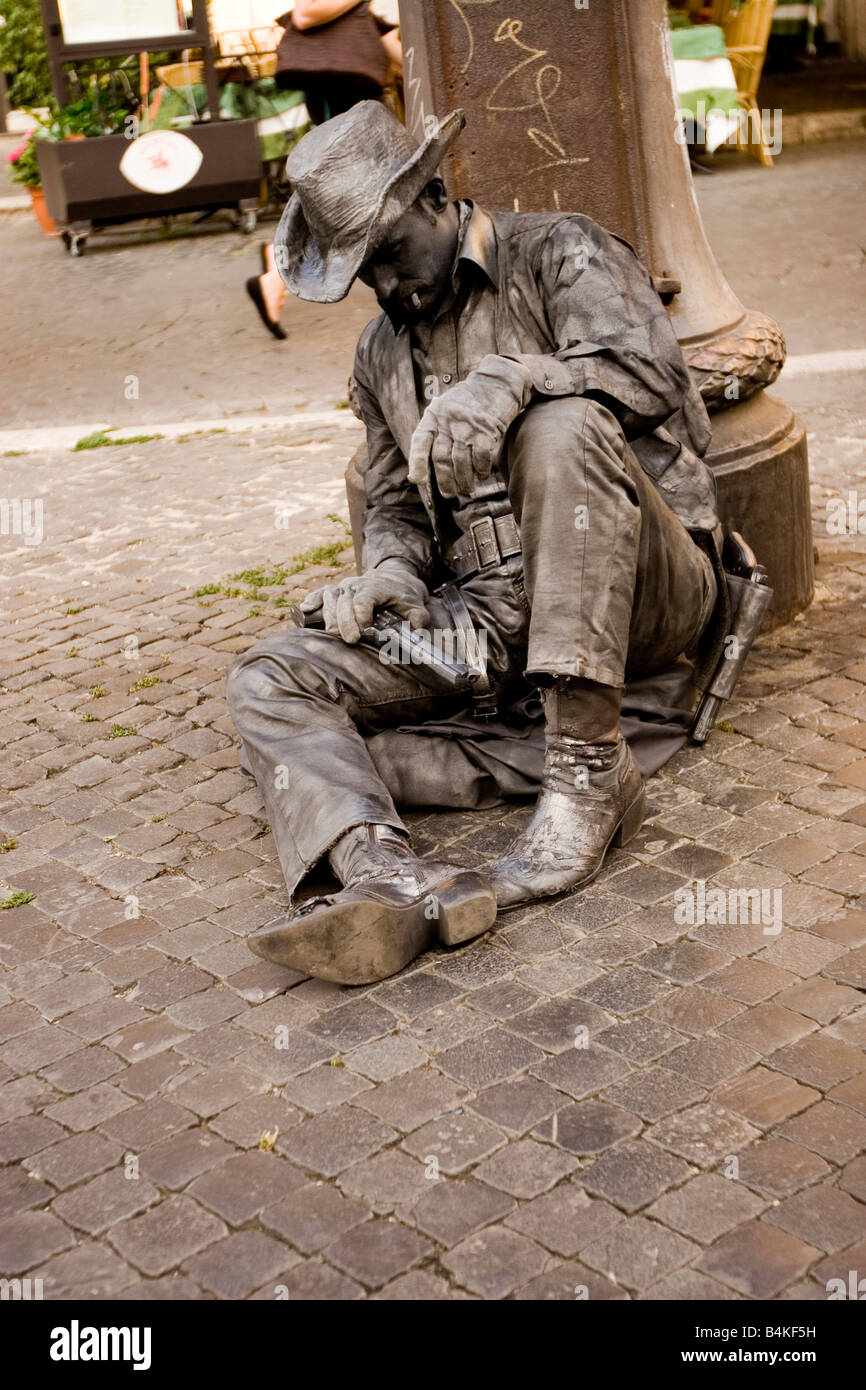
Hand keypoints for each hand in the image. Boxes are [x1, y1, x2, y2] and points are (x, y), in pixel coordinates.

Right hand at [300, 559, 429, 643]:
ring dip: (330, 617)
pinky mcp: (334, 591)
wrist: (392, 579)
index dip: (361, 614)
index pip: (364, 599)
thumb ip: (418, 615)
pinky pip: (320, 593)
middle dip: (346, 622)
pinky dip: (312, 600)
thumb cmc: (401, 595)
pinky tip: (304, 609)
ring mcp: (343, 587)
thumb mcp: (415, 603)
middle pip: (345, 602)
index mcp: (374, 587)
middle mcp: (355, 585)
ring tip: (333, 634)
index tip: (363, 631)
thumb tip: (418, 625)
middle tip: (351, 640)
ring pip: (330, 599)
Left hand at [407, 356, 533, 498]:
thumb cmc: (469, 402)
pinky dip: (481, 471)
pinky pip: (480, 458)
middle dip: (445, 481)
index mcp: (434, 416)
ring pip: (461, 462)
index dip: (417, 463)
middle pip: (441, 459)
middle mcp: (448, 421)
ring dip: (464, 481)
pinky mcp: (486, 430)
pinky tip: (482, 475)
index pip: (420, 442)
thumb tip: (431, 463)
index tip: (417, 480)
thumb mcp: (446, 409)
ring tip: (467, 488)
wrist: (497, 383)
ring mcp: (467, 426)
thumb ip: (437, 432)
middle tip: (450, 494)